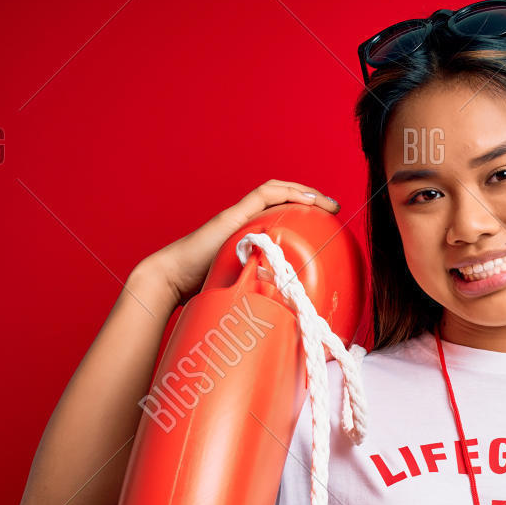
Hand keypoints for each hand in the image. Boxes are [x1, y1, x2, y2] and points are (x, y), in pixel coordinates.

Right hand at [141, 179, 340, 304]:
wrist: (172, 281)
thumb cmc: (202, 289)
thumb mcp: (243, 288)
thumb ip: (263, 291)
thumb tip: (288, 314)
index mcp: (248, 234)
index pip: (279, 213)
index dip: (303, 212)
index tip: (327, 220)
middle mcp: (244, 220)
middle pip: (281, 198)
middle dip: (310, 199)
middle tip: (333, 207)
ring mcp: (238, 216)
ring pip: (275, 191)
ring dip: (303, 192)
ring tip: (324, 201)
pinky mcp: (233, 216)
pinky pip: (263, 195)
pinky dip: (287, 193)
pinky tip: (307, 199)